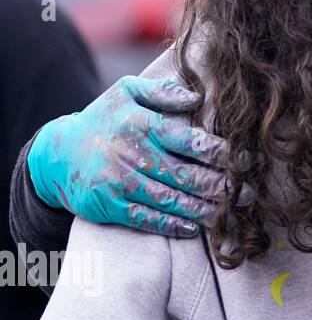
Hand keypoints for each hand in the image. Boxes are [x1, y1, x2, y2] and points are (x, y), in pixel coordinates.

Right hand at [26, 75, 247, 237]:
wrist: (55, 153)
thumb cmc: (102, 119)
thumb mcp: (126, 93)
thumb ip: (162, 92)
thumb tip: (197, 98)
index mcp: (140, 124)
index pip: (190, 141)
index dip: (222, 153)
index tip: (247, 161)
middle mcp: (130, 154)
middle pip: (186, 175)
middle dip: (222, 187)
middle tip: (249, 194)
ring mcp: (118, 182)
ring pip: (170, 200)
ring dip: (205, 210)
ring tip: (232, 214)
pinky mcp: (107, 206)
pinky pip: (145, 219)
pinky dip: (171, 225)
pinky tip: (194, 228)